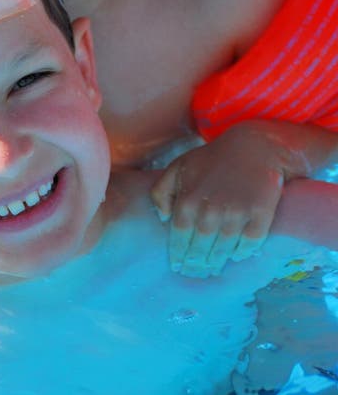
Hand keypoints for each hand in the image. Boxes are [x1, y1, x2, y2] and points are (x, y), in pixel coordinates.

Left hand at [150, 123, 286, 277]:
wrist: (254, 147)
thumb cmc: (213, 159)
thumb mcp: (179, 167)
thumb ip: (162, 190)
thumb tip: (163, 218)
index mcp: (188, 200)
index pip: (179, 238)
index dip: (178, 255)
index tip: (178, 266)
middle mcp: (210, 211)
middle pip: (200, 249)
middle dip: (196, 264)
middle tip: (195, 273)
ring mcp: (236, 215)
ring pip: (223, 250)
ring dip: (216, 262)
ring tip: (212, 269)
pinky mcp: (260, 215)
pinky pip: (249, 244)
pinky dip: (242, 252)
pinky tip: (237, 256)